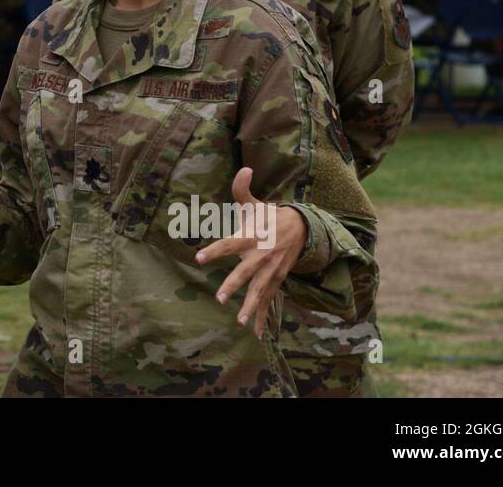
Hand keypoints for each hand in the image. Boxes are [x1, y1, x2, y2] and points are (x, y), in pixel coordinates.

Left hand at [194, 167, 306, 338]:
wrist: (303, 230)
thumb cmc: (269, 216)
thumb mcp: (255, 203)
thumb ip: (242, 189)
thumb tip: (244, 168)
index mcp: (252, 235)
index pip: (230, 242)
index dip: (215, 250)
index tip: (199, 257)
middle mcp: (262, 254)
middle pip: (246, 272)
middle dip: (234, 285)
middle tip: (220, 298)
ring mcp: (271, 270)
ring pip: (260, 291)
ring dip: (250, 307)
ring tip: (238, 323)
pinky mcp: (277, 279)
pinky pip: (269, 300)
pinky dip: (263, 317)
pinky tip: (255, 333)